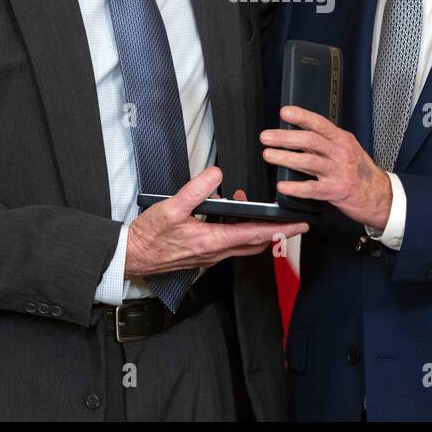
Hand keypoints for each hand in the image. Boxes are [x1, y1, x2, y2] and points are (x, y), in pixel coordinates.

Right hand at [124, 166, 308, 276]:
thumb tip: (217, 174)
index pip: (255, 235)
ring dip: (253, 228)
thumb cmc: (149, 237)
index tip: (298, 225)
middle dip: (275, 231)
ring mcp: (211, 256)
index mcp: (212, 241)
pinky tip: (227, 216)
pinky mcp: (204, 255)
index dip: (280, 229)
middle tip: (289, 218)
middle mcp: (216, 252)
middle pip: (256, 243)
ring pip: (243, 245)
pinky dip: (237, 231)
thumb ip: (196, 190)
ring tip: (248, 206)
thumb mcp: (171, 207)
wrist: (132, 256)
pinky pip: (230, 245)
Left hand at [260, 106, 391, 228]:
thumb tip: (296, 134)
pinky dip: (296, 187)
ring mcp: (338, 172)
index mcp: (342, 140)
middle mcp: (340, 153)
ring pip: (309, 161)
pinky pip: (312, 189)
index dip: (301, 116)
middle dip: (285, 137)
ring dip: (285, 157)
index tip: (285, 112)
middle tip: (266, 137)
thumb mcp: (347, 149)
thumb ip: (325, 142)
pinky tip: (283, 185)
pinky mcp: (336, 191)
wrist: (380, 195)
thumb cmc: (360, 172)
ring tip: (269, 155)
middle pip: (310, 141)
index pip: (319, 124)